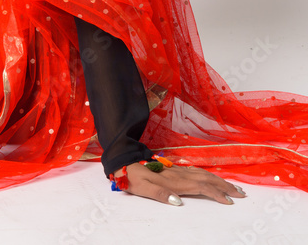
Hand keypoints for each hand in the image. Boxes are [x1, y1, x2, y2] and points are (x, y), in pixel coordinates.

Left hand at [119, 161, 245, 205]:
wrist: (124, 163)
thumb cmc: (133, 178)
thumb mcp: (142, 188)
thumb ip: (160, 194)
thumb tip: (178, 202)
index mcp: (175, 181)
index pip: (201, 187)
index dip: (217, 193)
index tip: (230, 201)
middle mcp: (179, 175)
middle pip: (207, 179)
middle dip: (225, 186)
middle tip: (242, 193)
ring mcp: (177, 171)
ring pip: (204, 174)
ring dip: (219, 180)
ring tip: (233, 186)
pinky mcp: (174, 169)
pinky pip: (197, 171)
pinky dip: (208, 175)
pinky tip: (211, 178)